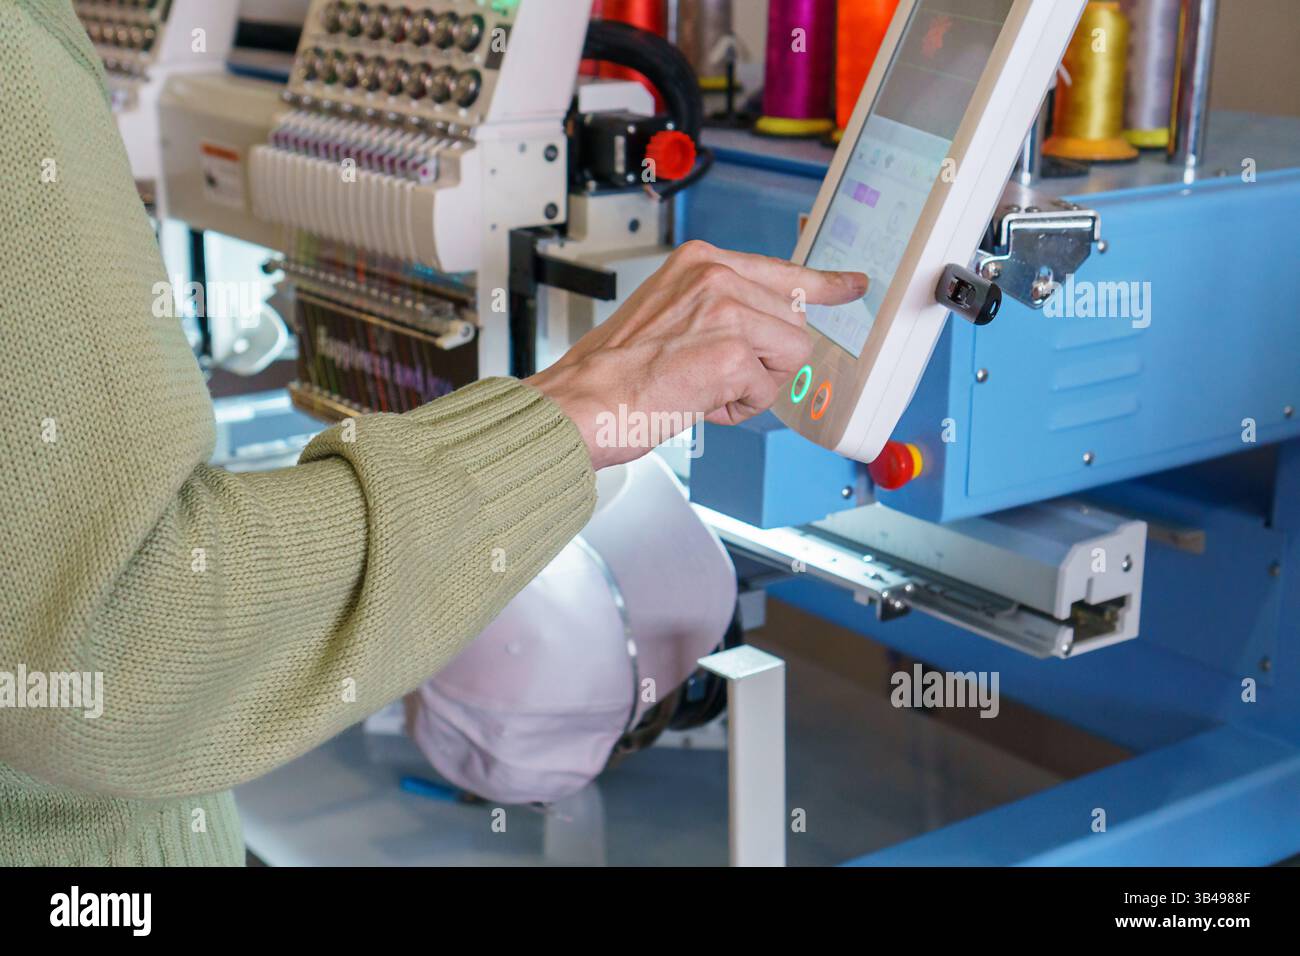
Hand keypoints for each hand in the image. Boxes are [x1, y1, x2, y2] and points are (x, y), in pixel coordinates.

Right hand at [525, 240, 867, 469]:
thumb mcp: (669, 313)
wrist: (582, 403)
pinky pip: (767, 391)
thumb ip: (721, 308)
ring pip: (789, 355)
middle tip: (711, 372)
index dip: (823, 284)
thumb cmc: (615, 371)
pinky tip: (698, 401)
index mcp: (700, 261)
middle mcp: (715, 276)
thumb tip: (773, 325)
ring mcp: (726, 312)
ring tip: (701, 386)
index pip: (781, 269)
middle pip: (792, 321)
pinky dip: (737, 408)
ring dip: (753, 384)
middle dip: (764, 358)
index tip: (851, 285)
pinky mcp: (734, 354)